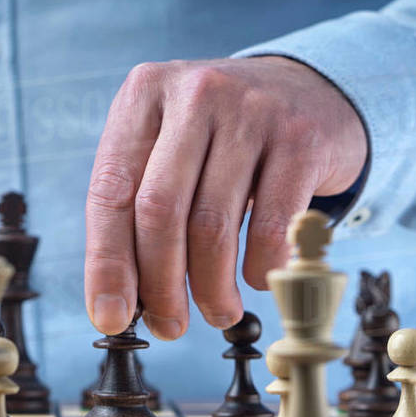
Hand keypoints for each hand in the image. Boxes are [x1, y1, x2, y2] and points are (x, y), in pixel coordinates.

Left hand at [84, 56, 367, 338]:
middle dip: (160, 285)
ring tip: (216, 311)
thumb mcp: (169, 147)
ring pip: (213, 225)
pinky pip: (272, 226)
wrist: (309, 89)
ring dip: (210, 288)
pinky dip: (260, 268)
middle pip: (159, 211)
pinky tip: (256, 278)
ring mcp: (251, 111)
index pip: (110, 190)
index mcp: (144, 95)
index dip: (107, 263)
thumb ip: (138, 207)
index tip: (109, 317)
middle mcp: (194, 94)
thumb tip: (118, 302)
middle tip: (169, 326)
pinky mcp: (301, 139)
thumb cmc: (221, 135)